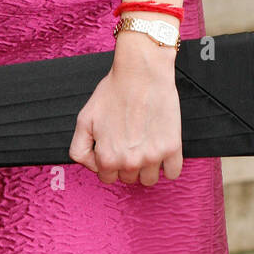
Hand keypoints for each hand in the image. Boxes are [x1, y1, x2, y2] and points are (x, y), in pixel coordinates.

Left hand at [69, 35, 182, 186]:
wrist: (141, 74)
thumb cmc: (113, 92)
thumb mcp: (84, 119)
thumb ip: (80, 148)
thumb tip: (92, 165)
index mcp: (107, 157)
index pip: (107, 177)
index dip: (108, 162)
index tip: (113, 147)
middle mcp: (130, 162)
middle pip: (128, 179)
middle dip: (125, 163)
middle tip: (127, 140)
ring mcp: (153, 157)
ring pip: (149, 179)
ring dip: (146, 167)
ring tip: (143, 144)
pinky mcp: (173, 149)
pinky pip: (173, 173)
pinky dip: (168, 165)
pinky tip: (160, 148)